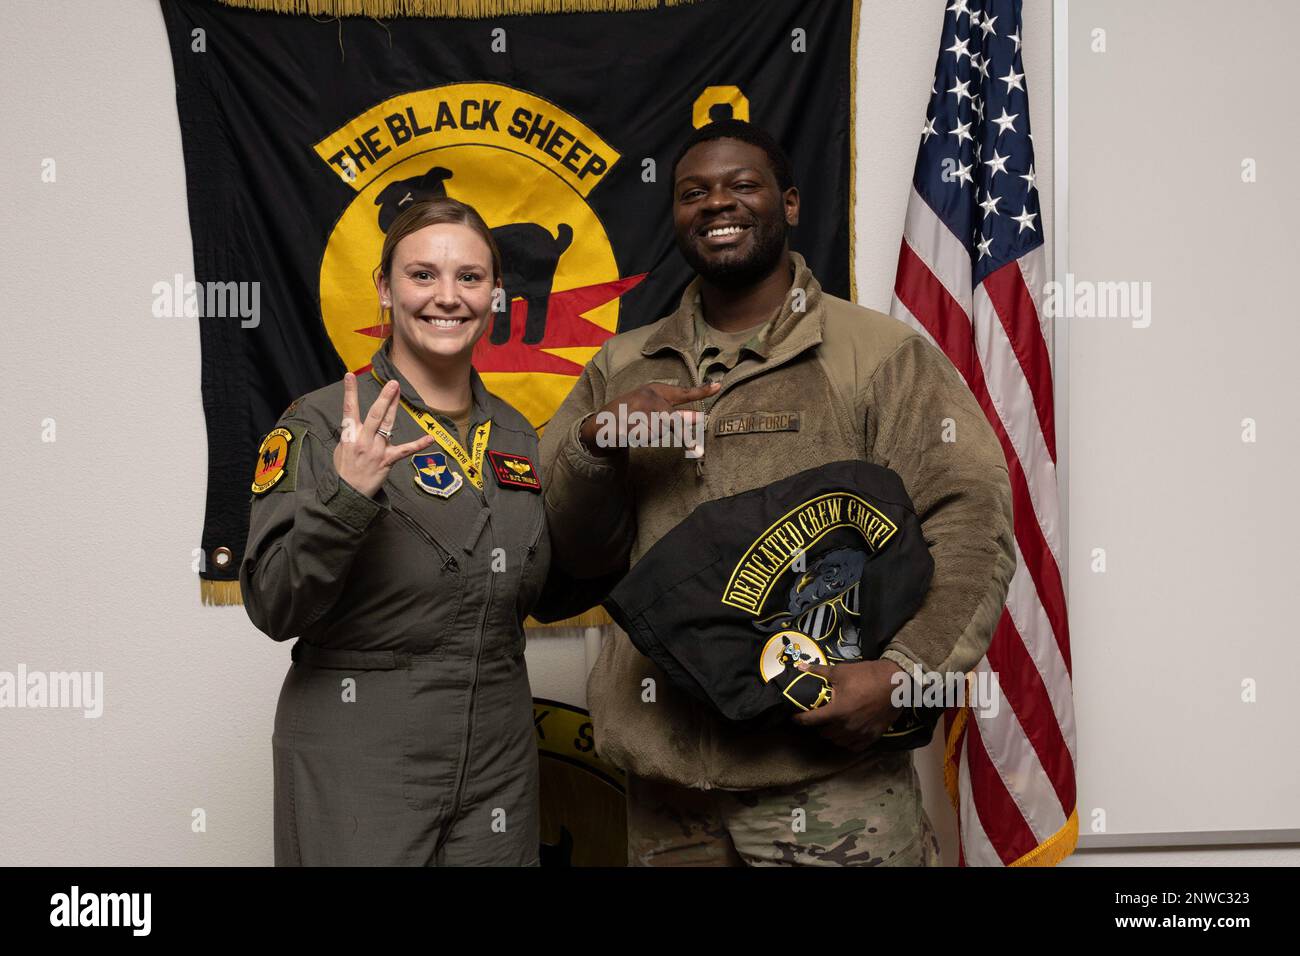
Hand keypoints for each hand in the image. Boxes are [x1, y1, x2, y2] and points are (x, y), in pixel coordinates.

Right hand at [332, 373, 435, 498]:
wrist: (348, 493)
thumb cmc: (345, 469)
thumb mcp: (341, 449)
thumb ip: (350, 434)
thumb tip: (356, 423)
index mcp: (349, 435)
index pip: (349, 409)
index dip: (350, 392)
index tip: (350, 375)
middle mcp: (362, 440)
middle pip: (374, 415)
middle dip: (383, 398)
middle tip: (391, 383)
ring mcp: (375, 450)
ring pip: (387, 425)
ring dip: (394, 408)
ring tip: (398, 391)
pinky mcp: (387, 460)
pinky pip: (405, 450)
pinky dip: (418, 444)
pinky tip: (430, 438)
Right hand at [578, 381, 719, 456]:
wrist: (602, 422)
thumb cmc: (635, 413)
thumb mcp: (655, 408)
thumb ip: (677, 413)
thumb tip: (700, 417)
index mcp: (656, 390)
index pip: (683, 393)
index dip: (701, 390)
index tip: (719, 386)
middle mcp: (648, 397)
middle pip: (672, 419)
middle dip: (684, 433)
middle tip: (698, 444)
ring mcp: (636, 410)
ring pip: (658, 431)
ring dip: (653, 435)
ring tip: (640, 429)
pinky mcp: (626, 423)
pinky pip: (643, 437)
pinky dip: (640, 439)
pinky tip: (631, 433)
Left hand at [790, 659, 907, 752]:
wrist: (896, 682)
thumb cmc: (867, 675)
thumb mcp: (841, 671)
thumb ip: (819, 671)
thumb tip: (801, 667)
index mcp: (837, 711)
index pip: (811, 720)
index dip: (799, 720)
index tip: (794, 718)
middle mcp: (847, 726)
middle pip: (824, 734)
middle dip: (817, 727)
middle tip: (818, 719)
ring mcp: (860, 733)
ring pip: (838, 742)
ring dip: (831, 735)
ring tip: (831, 726)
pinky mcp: (872, 736)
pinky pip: (854, 747)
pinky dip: (847, 743)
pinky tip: (846, 735)